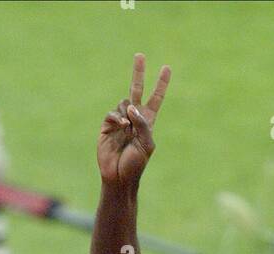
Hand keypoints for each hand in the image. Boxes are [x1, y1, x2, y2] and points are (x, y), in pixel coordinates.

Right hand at [97, 53, 170, 187]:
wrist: (119, 177)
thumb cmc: (136, 165)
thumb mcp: (147, 144)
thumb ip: (143, 124)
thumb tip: (131, 106)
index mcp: (147, 123)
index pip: (156, 99)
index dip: (161, 84)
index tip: (167, 68)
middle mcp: (134, 118)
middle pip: (137, 90)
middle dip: (138, 73)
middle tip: (140, 55)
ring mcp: (120, 121)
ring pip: (123, 103)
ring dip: (127, 112)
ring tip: (128, 129)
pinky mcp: (107, 126)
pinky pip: (112, 113)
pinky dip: (117, 117)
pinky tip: (122, 126)